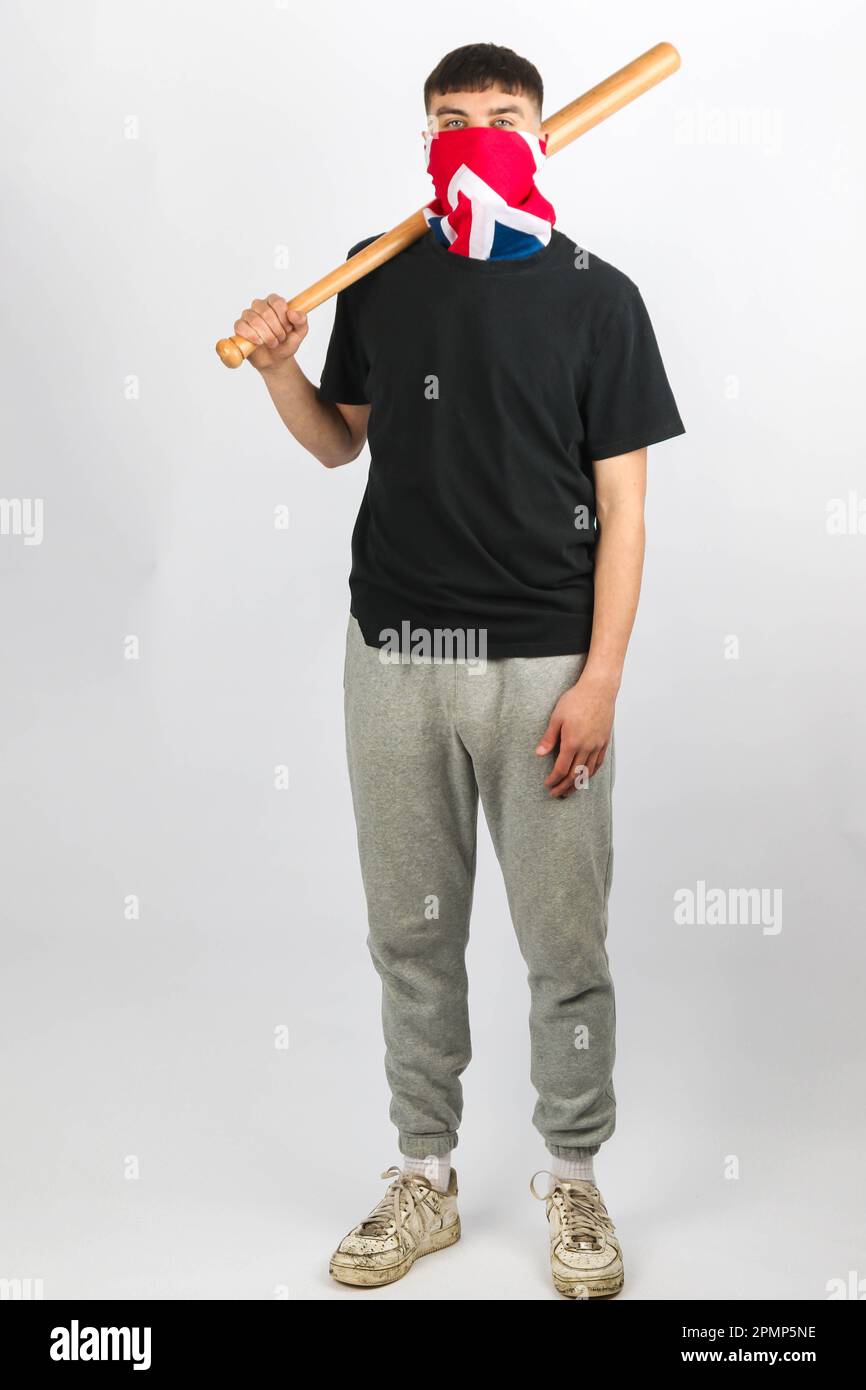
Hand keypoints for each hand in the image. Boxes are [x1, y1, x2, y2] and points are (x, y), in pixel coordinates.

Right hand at [233, 295, 307, 371]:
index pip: (277, 302)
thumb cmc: (286, 343)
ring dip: (266, 335)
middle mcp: (260, 306)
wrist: (276, 360)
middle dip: (276, 329)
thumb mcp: (300, 333)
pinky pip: (241, 326)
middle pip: (265, 311)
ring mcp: (248, 315)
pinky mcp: (239, 326)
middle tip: (280, 338)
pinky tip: (259, 342)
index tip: (288, 329)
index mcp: (275, 302)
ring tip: (272, 343)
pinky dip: (252, 336)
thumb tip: (292, 313)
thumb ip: (301, 321)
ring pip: (254, 319)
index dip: (283, 318)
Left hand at [534, 673, 615, 796]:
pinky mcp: (604, 742)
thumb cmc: (576, 700)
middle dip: (564, 786)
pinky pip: (598, 763)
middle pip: (575, 775)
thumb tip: (539, 753)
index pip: (562, 769)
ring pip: (588, 772)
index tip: (548, 785)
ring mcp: (597, 746)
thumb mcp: (557, 717)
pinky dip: (591, 773)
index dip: (554, 780)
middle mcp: (586, 748)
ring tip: (570, 791)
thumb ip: (549, 738)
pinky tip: (586, 776)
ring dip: (578, 784)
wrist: (599, 690)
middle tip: (556, 794)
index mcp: (572, 742)